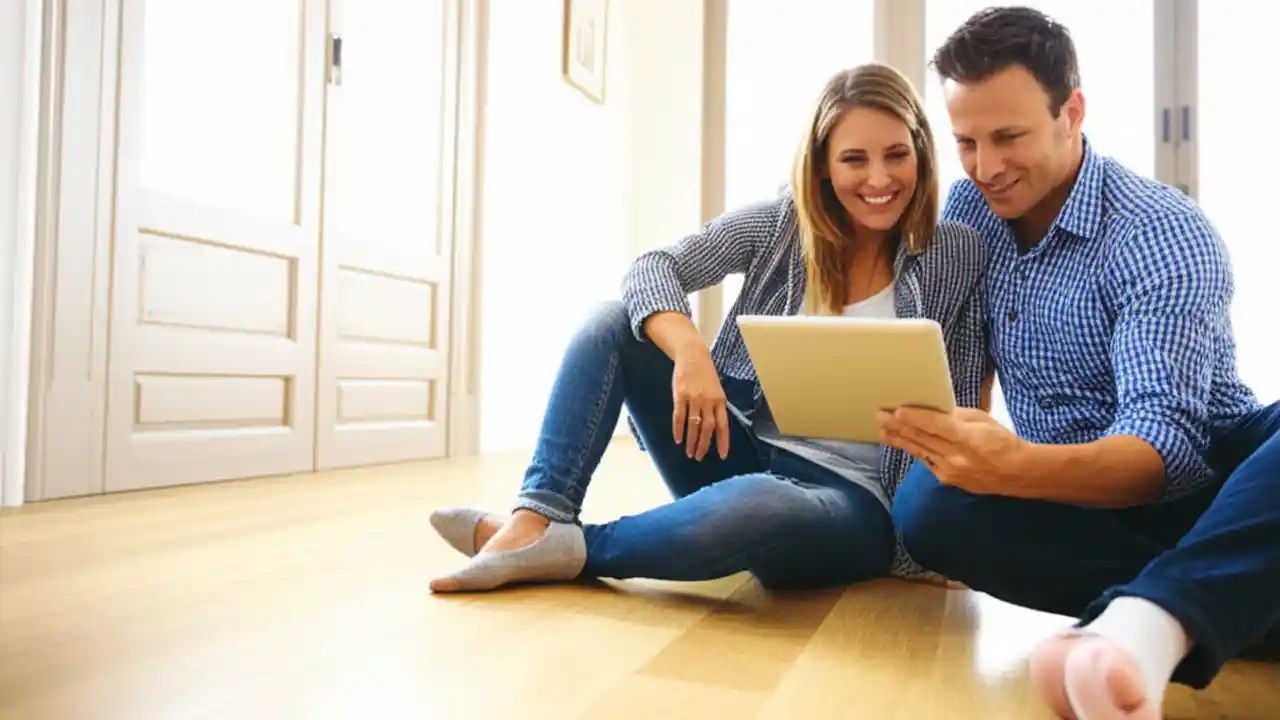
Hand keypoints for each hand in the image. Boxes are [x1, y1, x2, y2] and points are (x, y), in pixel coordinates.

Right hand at [671, 348, 730, 460]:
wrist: (693, 355)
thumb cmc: (705, 373)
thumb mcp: (717, 389)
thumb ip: (717, 406)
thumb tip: (716, 427)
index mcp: (720, 400)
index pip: (723, 425)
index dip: (723, 442)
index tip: (722, 456)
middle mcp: (708, 401)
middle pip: (707, 428)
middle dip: (704, 445)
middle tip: (699, 457)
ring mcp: (694, 398)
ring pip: (693, 425)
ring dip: (691, 441)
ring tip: (689, 453)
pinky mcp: (680, 395)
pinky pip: (679, 416)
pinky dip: (678, 429)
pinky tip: (677, 439)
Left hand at [877, 407, 1029, 494]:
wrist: (1017, 473)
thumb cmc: (1001, 441)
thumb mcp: (982, 420)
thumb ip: (956, 417)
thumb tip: (936, 413)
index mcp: (966, 438)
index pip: (935, 426)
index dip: (914, 418)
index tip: (896, 411)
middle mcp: (955, 456)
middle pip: (922, 439)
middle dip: (898, 426)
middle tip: (879, 416)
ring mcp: (950, 471)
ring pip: (920, 451)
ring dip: (900, 440)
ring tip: (882, 431)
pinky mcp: (949, 480)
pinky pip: (928, 462)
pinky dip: (916, 452)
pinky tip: (903, 444)